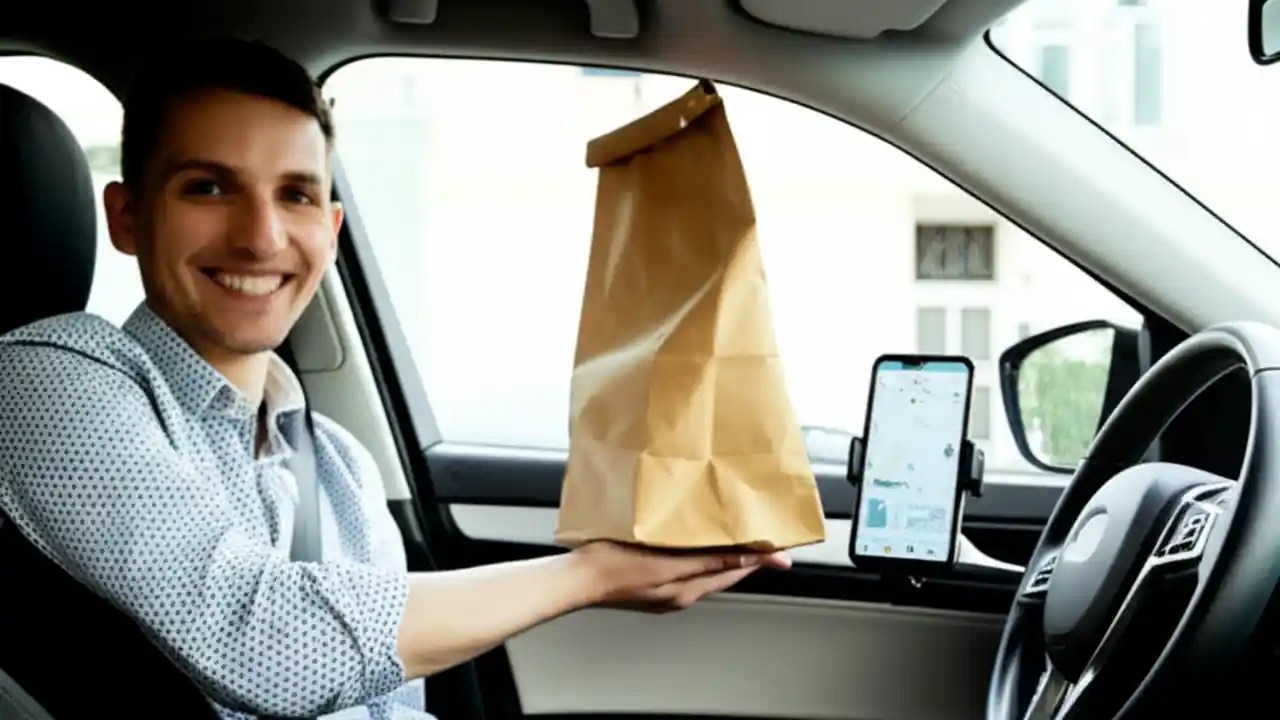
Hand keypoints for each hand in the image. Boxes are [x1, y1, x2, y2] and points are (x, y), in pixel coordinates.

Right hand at [570, 541, 791, 612]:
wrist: (579, 579)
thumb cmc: (615, 569)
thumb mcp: (669, 563)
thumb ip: (709, 560)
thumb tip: (745, 556)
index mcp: (689, 590)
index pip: (737, 570)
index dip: (761, 557)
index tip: (782, 548)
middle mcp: (682, 592)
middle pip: (725, 568)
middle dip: (746, 552)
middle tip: (763, 534)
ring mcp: (667, 587)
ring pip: (706, 565)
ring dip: (722, 549)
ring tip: (735, 530)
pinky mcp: (652, 579)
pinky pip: (686, 564)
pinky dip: (698, 550)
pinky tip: (692, 536)